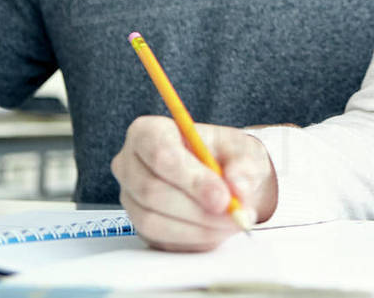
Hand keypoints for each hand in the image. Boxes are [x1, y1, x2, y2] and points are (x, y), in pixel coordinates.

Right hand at [111, 116, 277, 250]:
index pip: (160, 154)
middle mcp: (130, 165)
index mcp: (149, 132)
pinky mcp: (139, 227)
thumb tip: (238, 187)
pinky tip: (218, 230)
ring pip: (154, 221)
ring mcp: (131, 199)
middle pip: (152, 191)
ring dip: (199, 228)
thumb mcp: (243, 149)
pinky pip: (161, 241)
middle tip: (234, 214)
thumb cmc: (226, 155)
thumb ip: (243, 165)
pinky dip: (195, 240)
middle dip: (198, 208)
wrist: (225, 179)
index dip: (192, 178)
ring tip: (233, 221)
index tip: (224, 197)